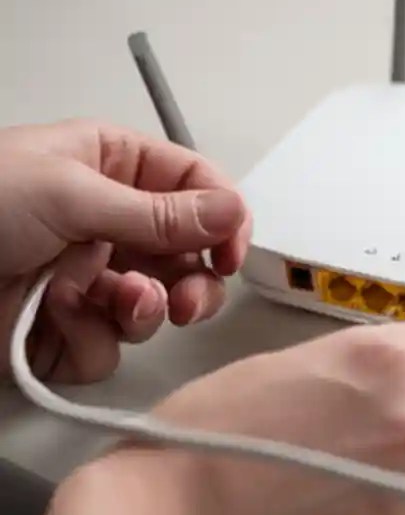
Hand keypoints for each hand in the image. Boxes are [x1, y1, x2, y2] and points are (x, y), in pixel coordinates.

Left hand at [0, 119, 249, 383]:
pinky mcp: (62, 332)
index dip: (223, 221)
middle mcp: (106, 223)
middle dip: (193, 282)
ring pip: (155, 307)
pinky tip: (58, 322)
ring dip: (142, 311)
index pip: (196, 188)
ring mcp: (86, 280)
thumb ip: (161, 211)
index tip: (230, 255)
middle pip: (188, 256)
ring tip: (112, 305)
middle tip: (188, 302)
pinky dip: (89, 340)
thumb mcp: (70, 191)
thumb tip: (236, 211)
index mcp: (110, 167)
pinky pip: (108, 347)